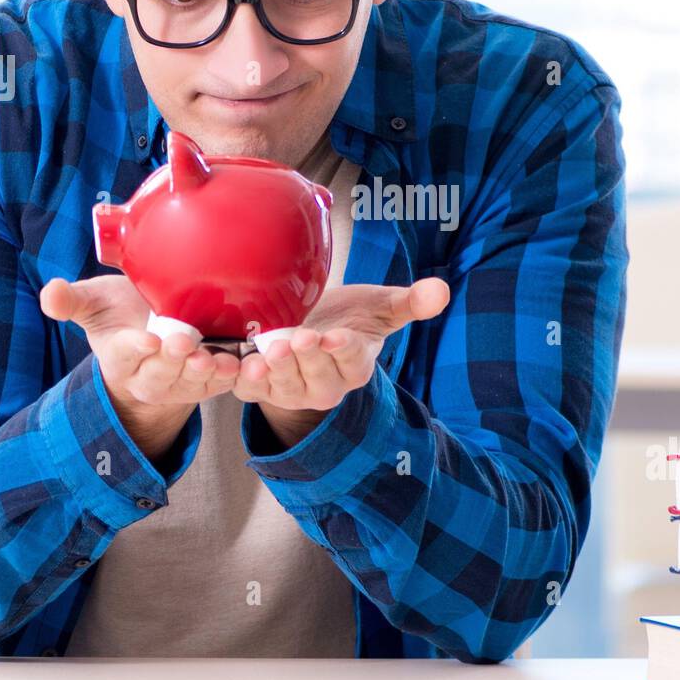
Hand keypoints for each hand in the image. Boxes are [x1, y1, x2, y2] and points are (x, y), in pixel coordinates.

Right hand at [40, 274, 239, 459]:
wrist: (151, 329)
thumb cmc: (120, 313)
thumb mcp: (94, 303)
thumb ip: (72, 300)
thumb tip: (49, 293)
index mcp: (120, 355)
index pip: (125, 353)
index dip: (136, 348)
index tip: (147, 340)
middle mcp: (148, 374)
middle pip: (160, 373)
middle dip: (173, 361)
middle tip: (185, 343)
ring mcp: (179, 381)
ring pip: (191, 382)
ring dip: (204, 373)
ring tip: (214, 360)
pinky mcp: (205, 382)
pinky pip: (218, 384)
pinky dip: (230, 377)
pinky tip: (241, 365)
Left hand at [234, 278, 450, 442]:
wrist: (306, 327)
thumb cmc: (346, 318)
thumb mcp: (379, 307)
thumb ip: (409, 302)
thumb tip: (441, 289)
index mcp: (356, 365)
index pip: (354, 361)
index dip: (345, 350)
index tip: (337, 337)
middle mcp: (325, 384)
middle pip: (318, 378)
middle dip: (308, 360)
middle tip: (300, 340)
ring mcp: (292, 389)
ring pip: (284, 387)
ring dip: (276, 371)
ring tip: (271, 349)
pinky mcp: (261, 387)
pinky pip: (250, 390)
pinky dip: (243, 379)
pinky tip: (237, 362)